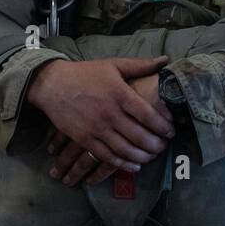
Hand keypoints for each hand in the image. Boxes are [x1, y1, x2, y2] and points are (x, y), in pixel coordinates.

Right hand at [28, 57, 174, 175]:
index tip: (172, 131)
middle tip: (164, 146)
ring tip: (152, 156)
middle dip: (156, 145)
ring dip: (143, 157)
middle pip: (139, 136)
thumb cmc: (85, 73)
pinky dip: (124, 164)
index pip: (147, 114)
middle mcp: (109, 113)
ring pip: (125, 150)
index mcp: (119, 93)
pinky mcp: (85, 139)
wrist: (52, 85)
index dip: (163, 126)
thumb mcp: (113, 65)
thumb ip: (140, 65)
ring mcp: (96, 128)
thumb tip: (165, 60)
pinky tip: (134, 165)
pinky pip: (107, 156)